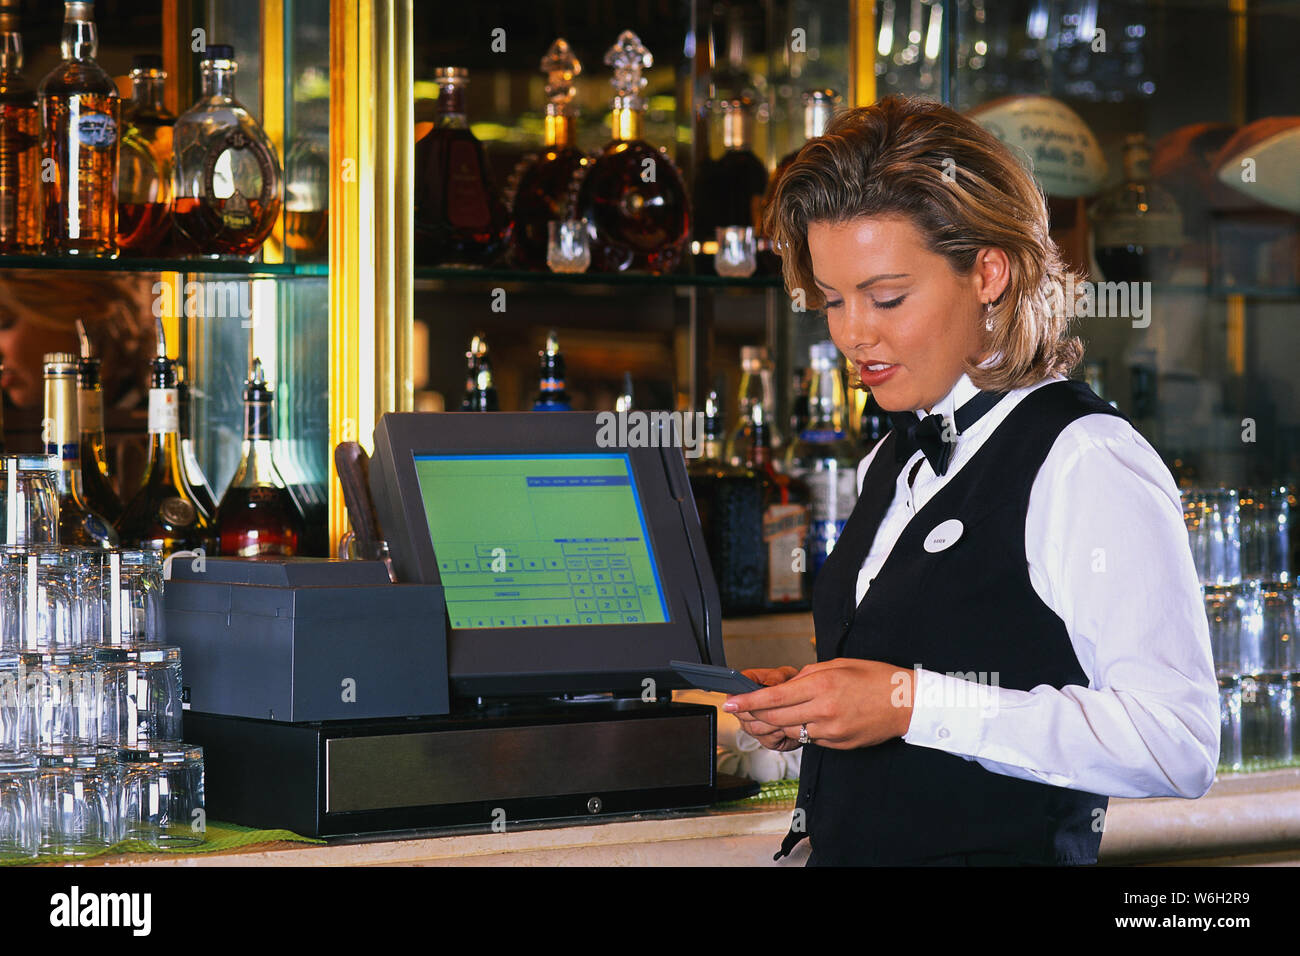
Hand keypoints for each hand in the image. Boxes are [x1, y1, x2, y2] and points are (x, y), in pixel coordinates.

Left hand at [724, 659, 915, 749]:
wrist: (907, 703)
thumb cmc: (876, 678)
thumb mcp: (839, 665)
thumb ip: (808, 675)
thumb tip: (785, 685)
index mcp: (822, 685)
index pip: (774, 697)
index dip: (748, 702)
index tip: (731, 703)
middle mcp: (824, 710)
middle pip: (776, 717)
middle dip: (754, 715)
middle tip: (741, 710)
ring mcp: (831, 731)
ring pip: (790, 730)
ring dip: (776, 723)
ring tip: (769, 714)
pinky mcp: (838, 744)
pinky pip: (810, 739)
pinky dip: (800, 730)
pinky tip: (802, 720)